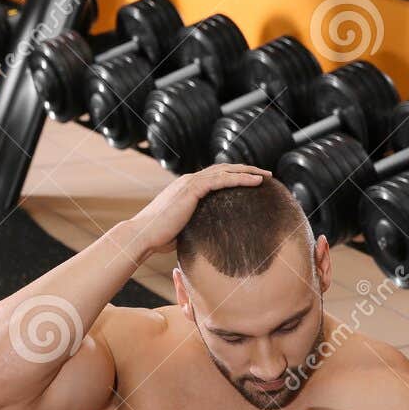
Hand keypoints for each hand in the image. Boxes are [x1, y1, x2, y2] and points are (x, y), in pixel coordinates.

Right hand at [129, 163, 269, 256]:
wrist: (142, 236)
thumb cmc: (157, 239)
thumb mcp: (180, 230)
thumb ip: (193, 227)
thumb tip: (205, 240)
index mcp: (186, 189)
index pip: (214, 177)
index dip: (233, 177)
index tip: (250, 182)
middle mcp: (188, 181)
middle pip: (223, 169)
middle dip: (245, 170)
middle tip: (264, 175)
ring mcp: (190, 183)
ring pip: (226, 170)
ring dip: (248, 171)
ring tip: (266, 176)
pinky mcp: (192, 189)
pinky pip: (222, 179)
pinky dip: (241, 178)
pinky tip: (256, 182)